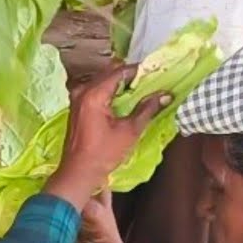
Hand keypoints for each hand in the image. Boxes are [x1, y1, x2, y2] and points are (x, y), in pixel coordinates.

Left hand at [44, 64, 170, 209]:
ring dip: (120, 82)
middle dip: (129, 75)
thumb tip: (166, 95)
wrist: (79, 172)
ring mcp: (77, 98)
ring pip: (101, 80)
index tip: (155, 72)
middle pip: (109, 73)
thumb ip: (147, 109)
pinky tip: (124, 97)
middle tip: (150, 79)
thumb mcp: (130, 130)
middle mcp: (82, 91)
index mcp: (93, 94)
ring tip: (140, 87)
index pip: (119, 72)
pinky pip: (95, 90)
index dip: (138, 70)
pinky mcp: (76, 107)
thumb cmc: (104, 153)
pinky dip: (110, 90)